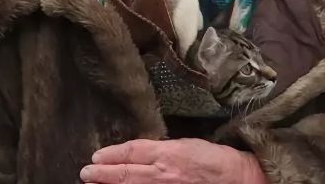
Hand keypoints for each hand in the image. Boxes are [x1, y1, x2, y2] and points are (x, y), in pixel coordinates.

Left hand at [79, 138, 268, 183]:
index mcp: (168, 153)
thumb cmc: (213, 159)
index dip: (111, 155)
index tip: (95, 158)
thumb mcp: (184, 145)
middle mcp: (165, 173)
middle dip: (103, 175)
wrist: (238, 179)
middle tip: (85, 174)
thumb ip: (159, 150)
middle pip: (127, 174)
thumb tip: (135, 154)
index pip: (132, 152)